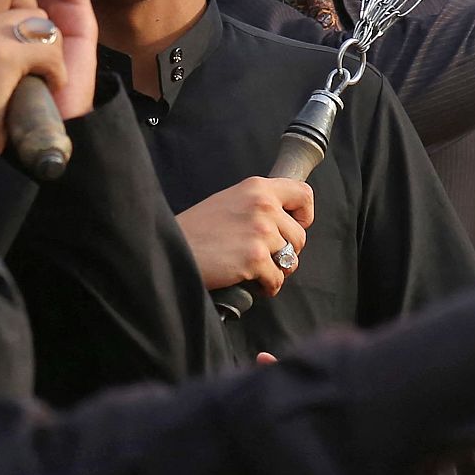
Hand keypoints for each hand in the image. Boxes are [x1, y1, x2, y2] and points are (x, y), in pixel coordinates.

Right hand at [175, 177, 314, 294]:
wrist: (171, 248)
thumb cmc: (197, 229)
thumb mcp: (230, 201)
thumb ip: (258, 205)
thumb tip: (284, 219)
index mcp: (258, 187)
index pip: (303, 194)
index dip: (303, 215)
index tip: (293, 226)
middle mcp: (264, 206)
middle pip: (299, 235)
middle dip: (286, 251)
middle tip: (265, 257)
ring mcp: (261, 232)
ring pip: (291, 259)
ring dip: (277, 269)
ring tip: (255, 269)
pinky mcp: (255, 258)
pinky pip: (277, 279)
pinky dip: (267, 286)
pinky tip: (251, 282)